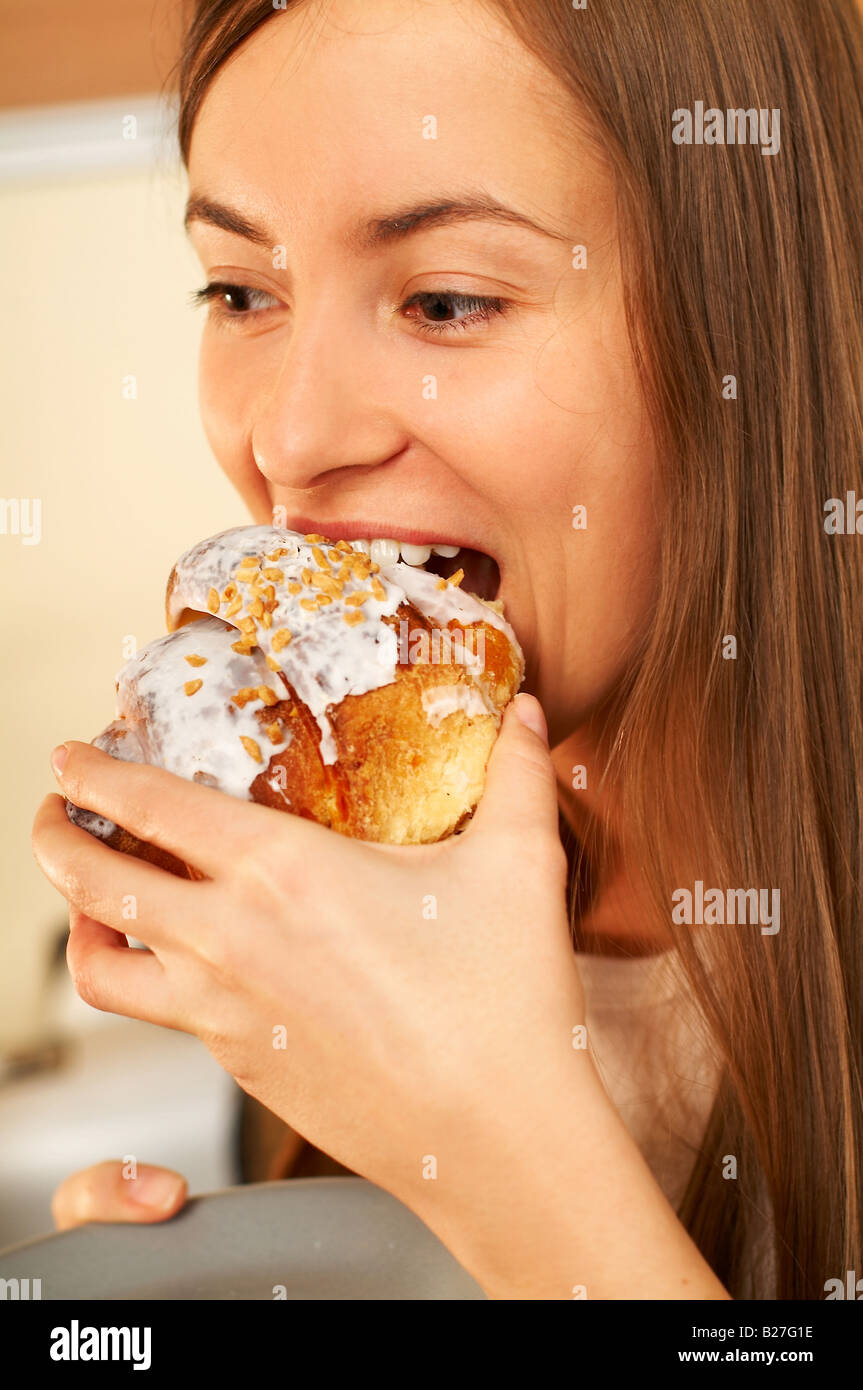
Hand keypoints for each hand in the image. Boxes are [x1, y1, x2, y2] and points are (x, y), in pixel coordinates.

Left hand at [32, 694, 587, 1223]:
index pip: (150, 806)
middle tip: (53, 809)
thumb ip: (518, 777)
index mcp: (283, 873)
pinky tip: (173, 965)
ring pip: (99, 963)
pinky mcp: (236, 1066)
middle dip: (54, 836)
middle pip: (91, 882)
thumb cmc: (500, 1005)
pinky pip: (152, 1014)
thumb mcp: (519, 865)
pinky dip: (133, 978)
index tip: (71, 753)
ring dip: (75, 919)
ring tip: (86, 897)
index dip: (93, 772)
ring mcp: (222, 1013)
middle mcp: (229, 940)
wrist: (496, 1138)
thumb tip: (527, 717)